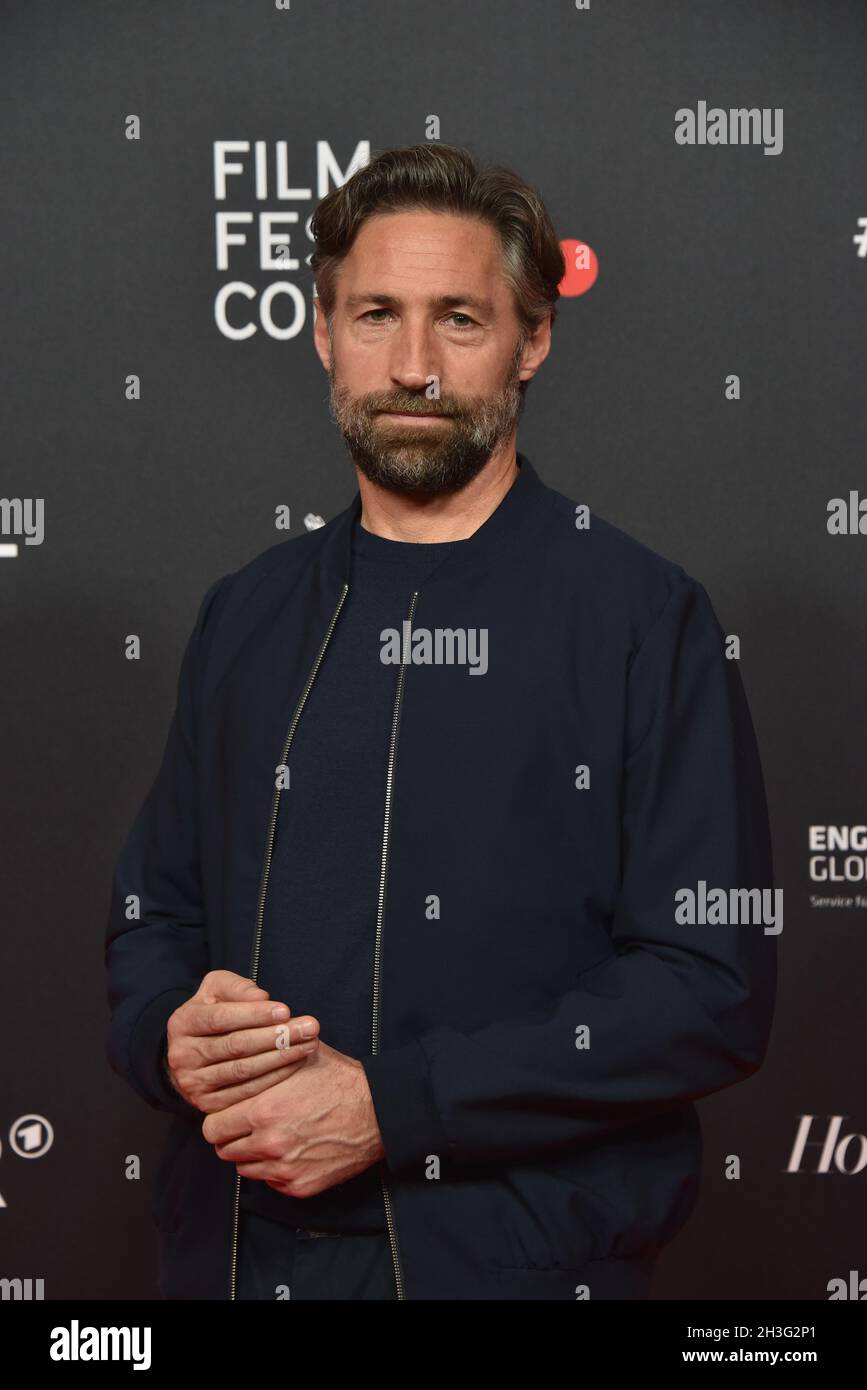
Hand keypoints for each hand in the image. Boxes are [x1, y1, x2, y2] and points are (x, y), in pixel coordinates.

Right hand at [164, 969, 320, 1113]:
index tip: (285, 1010)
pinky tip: (296, 1064)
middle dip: (276, 1036)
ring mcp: (193, 1083)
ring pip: (242, 1070)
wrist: (195, 1051)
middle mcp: (182, 1055)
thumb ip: (237, 987)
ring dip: (281, 1057)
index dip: (254, 1014)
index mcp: (182, 1023)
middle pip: (234, 1046)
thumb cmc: (213, 1012)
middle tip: (310, 1028)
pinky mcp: (208, 1104)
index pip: (220, 1018)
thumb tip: (261, 998)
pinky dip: (274, 1078)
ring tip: (309, 1044)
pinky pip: (246, 1092)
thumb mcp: (218, 989)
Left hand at [201, 1039, 385, 1196]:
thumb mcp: (302, 1056)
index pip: (212, 1127)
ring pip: (245, 1169)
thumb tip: (247, 1034)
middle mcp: (269, 1144)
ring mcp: (285, 1169)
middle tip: (246, 1125)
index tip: (228, 1113)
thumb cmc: (341, 1080)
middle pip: (224, 1151)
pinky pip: (270, 1182)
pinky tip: (289, 1149)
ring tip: (269, 1135)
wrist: (379, 1113)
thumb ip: (268, 1054)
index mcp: (263, 1111)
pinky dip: (274, 1169)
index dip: (219, 1119)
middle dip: (231, 1137)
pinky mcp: (300, 1187)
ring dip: (251, 1154)